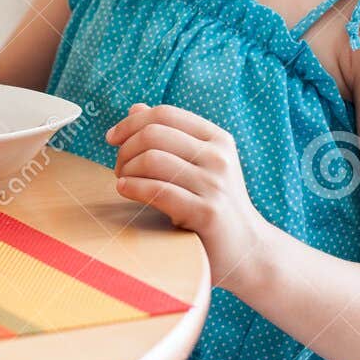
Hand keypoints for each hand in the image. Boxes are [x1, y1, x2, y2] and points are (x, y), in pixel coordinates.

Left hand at [105, 102, 273, 293]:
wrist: (247, 251)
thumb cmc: (213, 205)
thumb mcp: (197, 165)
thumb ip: (168, 137)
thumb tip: (136, 108)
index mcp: (217, 139)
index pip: (165, 114)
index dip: (131, 122)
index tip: (112, 138)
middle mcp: (219, 157)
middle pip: (153, 134)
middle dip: (125, 149)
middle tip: (118, 169)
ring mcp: (215, 185)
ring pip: (152, 159)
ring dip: (126, 170)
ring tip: (122, 182)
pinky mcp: (207, 212)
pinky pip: (158, 190)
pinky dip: (132, 187)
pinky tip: (124, 190)